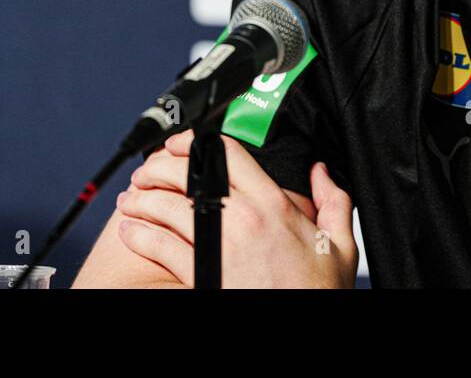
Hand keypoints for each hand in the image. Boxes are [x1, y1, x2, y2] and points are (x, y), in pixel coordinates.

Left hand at [115, 130, 356, 287]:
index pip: (227, 153)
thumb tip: (322, 172)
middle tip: (148, 171)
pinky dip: (139, 236)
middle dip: (159, 167)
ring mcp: (217, 246)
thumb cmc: (316, 290)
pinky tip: (130, 231)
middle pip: (187, 175)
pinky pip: (160, 248)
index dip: (196, 141)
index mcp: (272, 203)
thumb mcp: (340, 243)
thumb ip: (334, 200)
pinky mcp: (200, 274)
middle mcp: (241, 218)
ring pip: (166, 208)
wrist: (302, 329)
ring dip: (141, 199)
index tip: (182, 143)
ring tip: (131, 198)